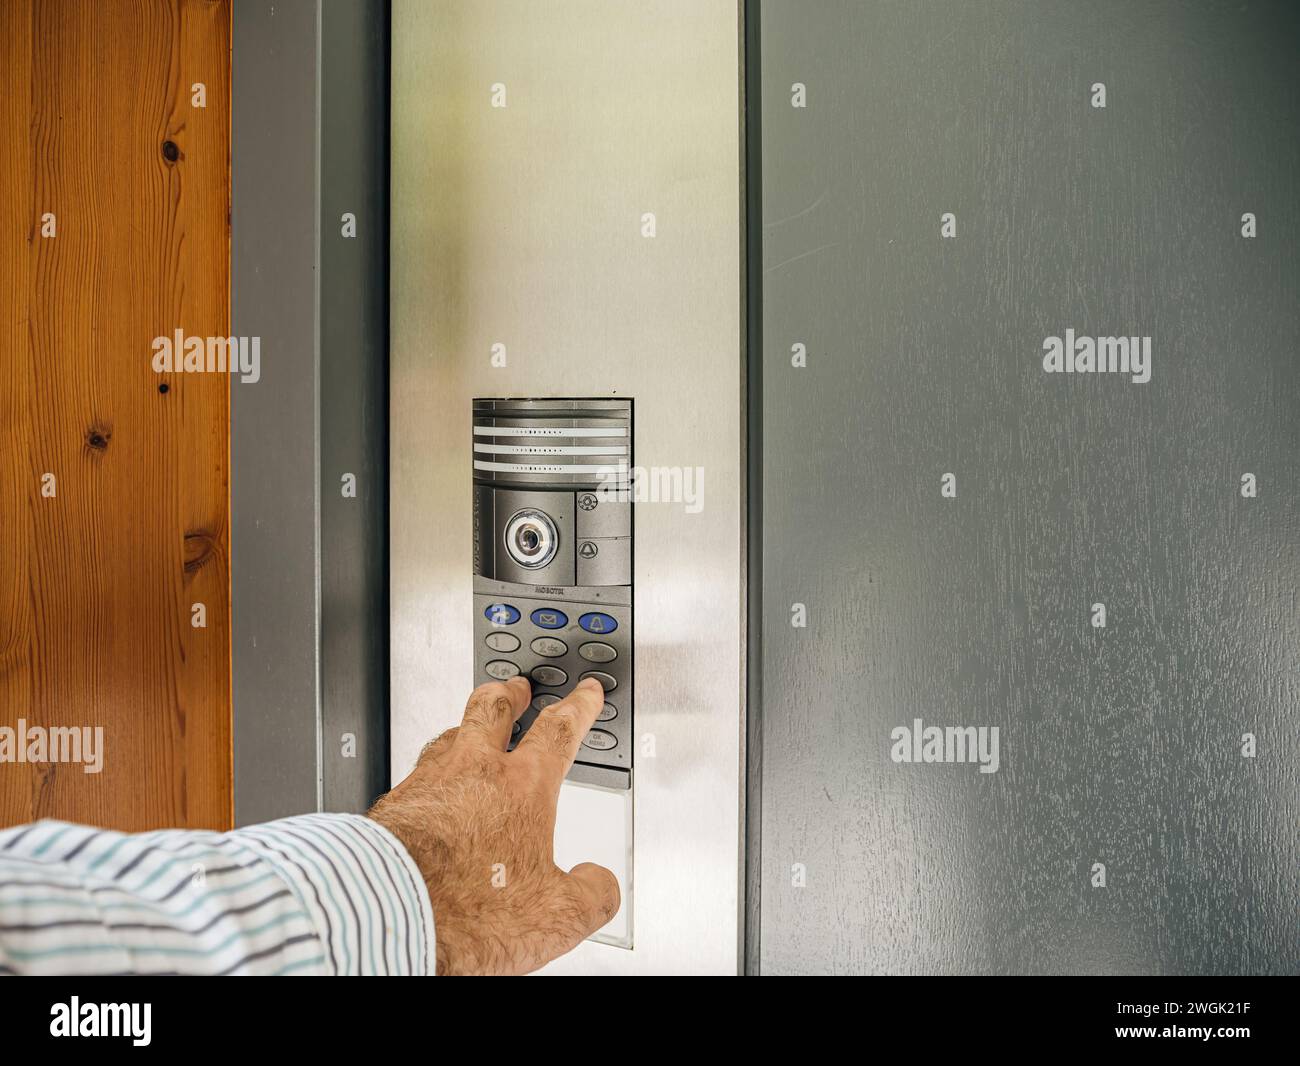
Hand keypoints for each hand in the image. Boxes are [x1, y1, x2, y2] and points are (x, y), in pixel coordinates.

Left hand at [368, 676, 619, 974]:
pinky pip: (414, 772)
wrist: (387, 914)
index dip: (577, 707)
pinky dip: (428, 771)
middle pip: (494, 710)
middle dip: (511, 694)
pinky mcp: (391, 805)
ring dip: (465, 725)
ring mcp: (427, 783)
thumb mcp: (556, 915)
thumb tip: (599, 883)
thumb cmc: (465, 910)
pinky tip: (426, 788)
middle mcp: (473, 773)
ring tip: (469, 729)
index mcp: (522, 787)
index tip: (584, 694)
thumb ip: (590, 893)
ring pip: (450, 734)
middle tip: (518, 688)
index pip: (557, 731)